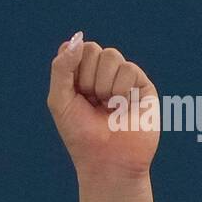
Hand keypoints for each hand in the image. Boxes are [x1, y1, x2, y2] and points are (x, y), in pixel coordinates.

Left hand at [47, 36, 159, 178]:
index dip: (72, 70)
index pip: (77, 50)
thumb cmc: (82, 138)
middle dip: (86, 79)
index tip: (75, 96)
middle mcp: (103, 75)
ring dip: (103, 85)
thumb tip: (76, 38)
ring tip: (107, 107)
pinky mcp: (142, 86)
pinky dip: (120, 90)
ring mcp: (123, 79)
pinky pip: (128, 69)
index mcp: (82, 78)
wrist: (108, 163)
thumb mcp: (59, 102)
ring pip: (111, 55)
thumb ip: (61, 68)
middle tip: (92, 103)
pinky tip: (122, 108)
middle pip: (92, 49)